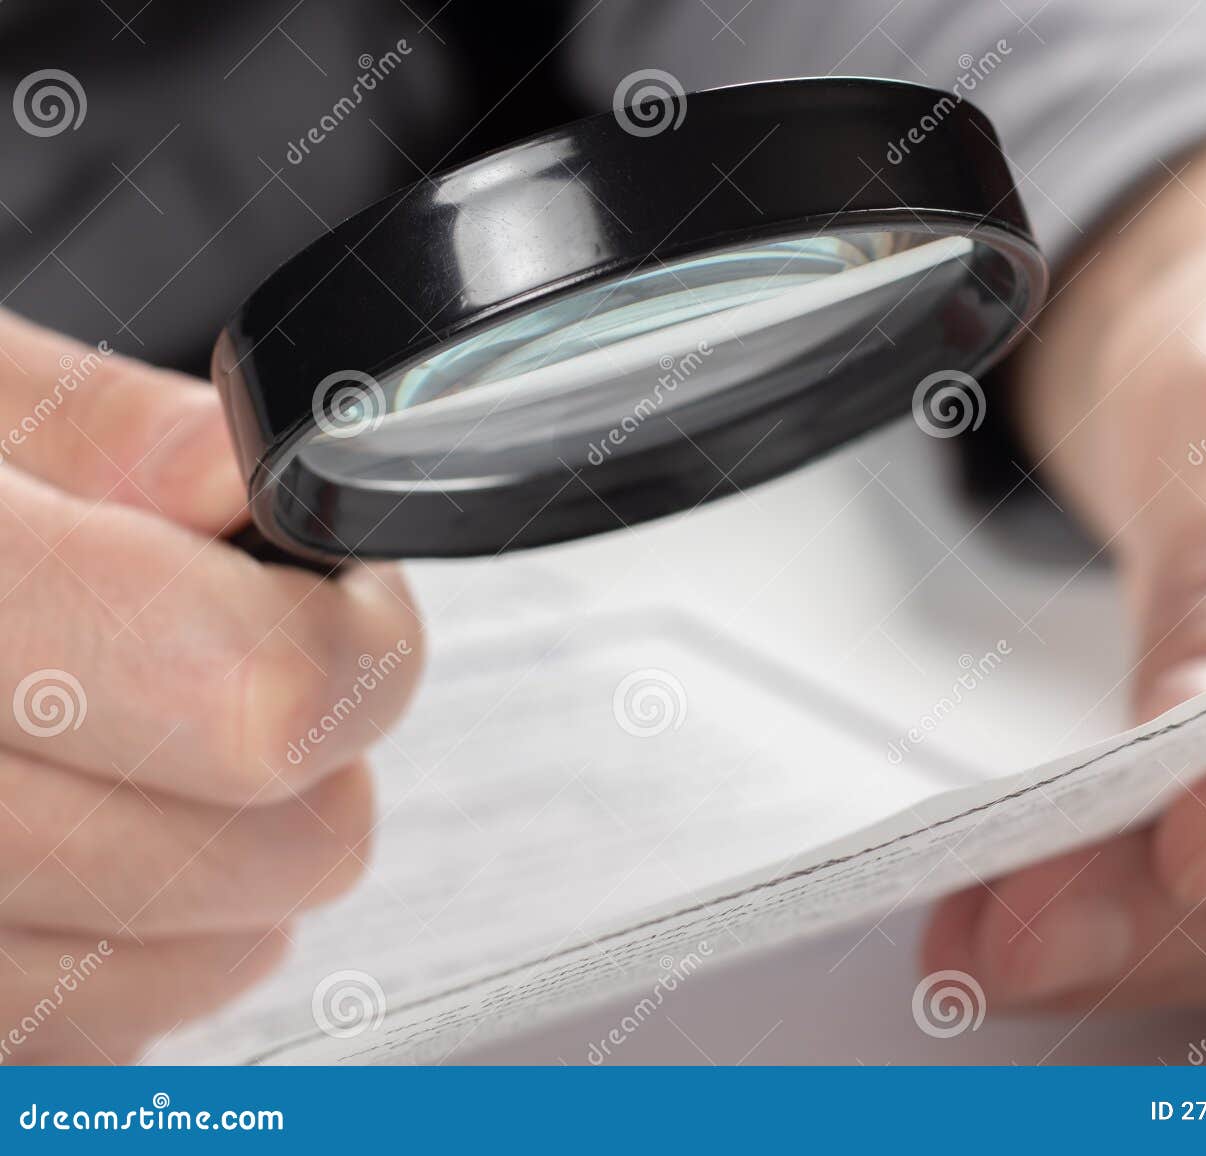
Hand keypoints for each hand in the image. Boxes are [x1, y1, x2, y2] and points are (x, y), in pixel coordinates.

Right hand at [0, 310, 420, 1062]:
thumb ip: (83, 432)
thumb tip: (256, 471)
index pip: (258, 699)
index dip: (347, 643)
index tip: (330, 600)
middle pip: (281, 854)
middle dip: (304, 744)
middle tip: (218, 658)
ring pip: (218, 962)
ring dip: (218, 853)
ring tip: (108, 743)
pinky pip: (122, 1031)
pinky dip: (132, 940)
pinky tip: (55, 837)